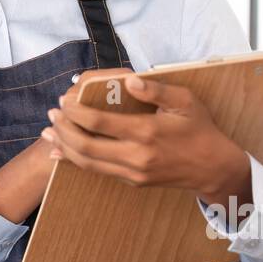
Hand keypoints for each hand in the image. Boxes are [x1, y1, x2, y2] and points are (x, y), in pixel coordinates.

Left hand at [41, 72, 252, 205]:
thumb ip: (156, 89)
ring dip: (65, 147)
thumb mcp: (185, 101)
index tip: (64, 101)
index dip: (75, 113)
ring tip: (49, 131)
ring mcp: (133, 172)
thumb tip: (130, 80)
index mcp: (147, 132)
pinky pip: (99, 172)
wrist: (213, 168)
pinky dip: (77, 162)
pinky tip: (62, 152)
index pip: (99, 124)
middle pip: (86, 147)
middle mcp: (136, 156)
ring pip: (89, 164)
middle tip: (51, 114)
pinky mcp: (133, 182)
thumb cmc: (199, 129)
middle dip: (64, 130)